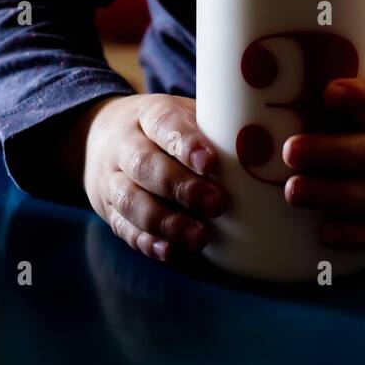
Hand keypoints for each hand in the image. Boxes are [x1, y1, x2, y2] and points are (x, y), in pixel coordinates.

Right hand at [79, 93, 228, 263]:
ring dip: (167, 222)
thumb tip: (266, 143)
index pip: (163, 124)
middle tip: (218, 204)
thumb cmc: (161, 127)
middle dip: (181, 187)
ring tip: (201, 237)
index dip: (185, 143)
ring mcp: (110, 179)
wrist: (98, 135)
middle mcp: (124, 145)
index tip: (210, 162)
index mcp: (147, 115)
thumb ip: (213, 125)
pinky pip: (123, 228)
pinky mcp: (107, 210)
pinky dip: (147, 242)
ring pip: (131, 201)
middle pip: (145, 165)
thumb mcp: (181, 112)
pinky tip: (171, 251)